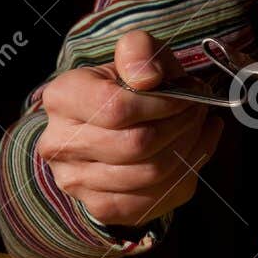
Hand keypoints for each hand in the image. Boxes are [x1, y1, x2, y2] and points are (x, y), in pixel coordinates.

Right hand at [39, 29, 223, 228]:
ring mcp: (76, 181)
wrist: (113, 119)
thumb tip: (148, 78)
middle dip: (181, 126)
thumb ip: (139, 50)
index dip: (164, 103)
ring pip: (149, 175)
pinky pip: (154, 200)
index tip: (188, 94)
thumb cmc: (128, 84)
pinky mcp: (100, 206)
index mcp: (63, 98)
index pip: (118, 108)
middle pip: (137, 145)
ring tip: (196, 128)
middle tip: (198, 110)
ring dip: (187, 149)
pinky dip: (184, 174)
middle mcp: (59, 143)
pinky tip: (192, 151)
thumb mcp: (134, 53)